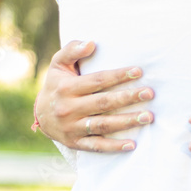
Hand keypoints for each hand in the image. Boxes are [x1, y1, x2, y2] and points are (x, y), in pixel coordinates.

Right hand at [33, 40, 154, 152]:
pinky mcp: (75, 143)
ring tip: (148, 117)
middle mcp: (68, 109)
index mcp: (67, 88)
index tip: (139, 71)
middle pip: (103, 103)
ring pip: (103, 125)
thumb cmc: (58, 83)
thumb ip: (72, 50)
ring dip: (126, 122)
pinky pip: (96, 146)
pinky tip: (132, 144)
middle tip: (150, 93)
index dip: (118, 76)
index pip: (97, 81)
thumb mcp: (58, 64)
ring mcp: (72, 127)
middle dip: (128, 98)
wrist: (40, 114)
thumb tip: (91, 43)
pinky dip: (113, 147)